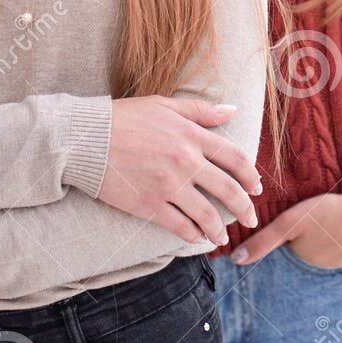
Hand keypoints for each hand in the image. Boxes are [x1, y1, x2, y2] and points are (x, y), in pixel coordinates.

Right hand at [99, 96, 261, 247]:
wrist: (84, 139)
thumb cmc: (122, 118)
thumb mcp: (164, 105)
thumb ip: (200, 110)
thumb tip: (232, 110)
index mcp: (191, 136)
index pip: (235, 158)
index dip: (250, 175)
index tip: (257, 188)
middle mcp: (185, 162)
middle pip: (228, 190)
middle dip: (244, 208)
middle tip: (251, 219)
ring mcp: (168, 185)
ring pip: (206, 214)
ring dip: (219, 229)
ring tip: (222, 237)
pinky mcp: (148, 205)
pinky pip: (179, 225)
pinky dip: (191, 234)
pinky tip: (196, 237)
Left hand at [231, 191, 341, 267]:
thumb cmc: (331, 214)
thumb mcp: (293, 222)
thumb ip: (265, 240)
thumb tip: (236, 260)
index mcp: (302, 257)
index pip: (284, 245)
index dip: (286, 232)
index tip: (296, 221)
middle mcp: (317, 265)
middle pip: (300, 247)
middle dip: (302, 235)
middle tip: (312, 214)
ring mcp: (337, 260)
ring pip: (318, 246)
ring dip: (320, 234)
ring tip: (326, 217)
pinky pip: (336, 244)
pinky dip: (335, 234)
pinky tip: (340, 222)